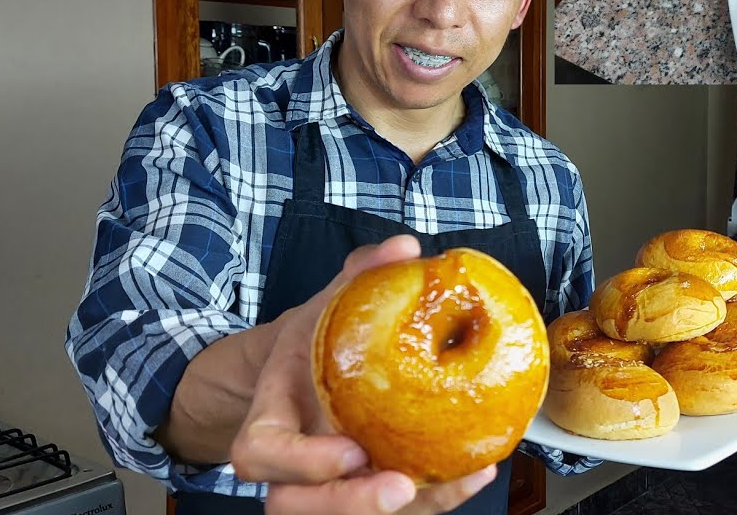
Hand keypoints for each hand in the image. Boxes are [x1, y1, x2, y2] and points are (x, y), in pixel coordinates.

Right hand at [230, 235, 499, 513]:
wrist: (311, 366)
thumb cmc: (318, 339)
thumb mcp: (330, 301)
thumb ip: (361, 273)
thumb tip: (404, 248)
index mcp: (271, 416)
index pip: (260, 454)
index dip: (300, 462)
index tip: (351, 450)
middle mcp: (292, 463)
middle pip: (296, 505)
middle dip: (348, 504)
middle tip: (401, 487)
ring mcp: (325, 484)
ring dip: (403, 510)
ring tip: (457, 483)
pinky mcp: (364, 492)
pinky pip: (398, 511)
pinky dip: (438, 499)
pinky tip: (476, 474)